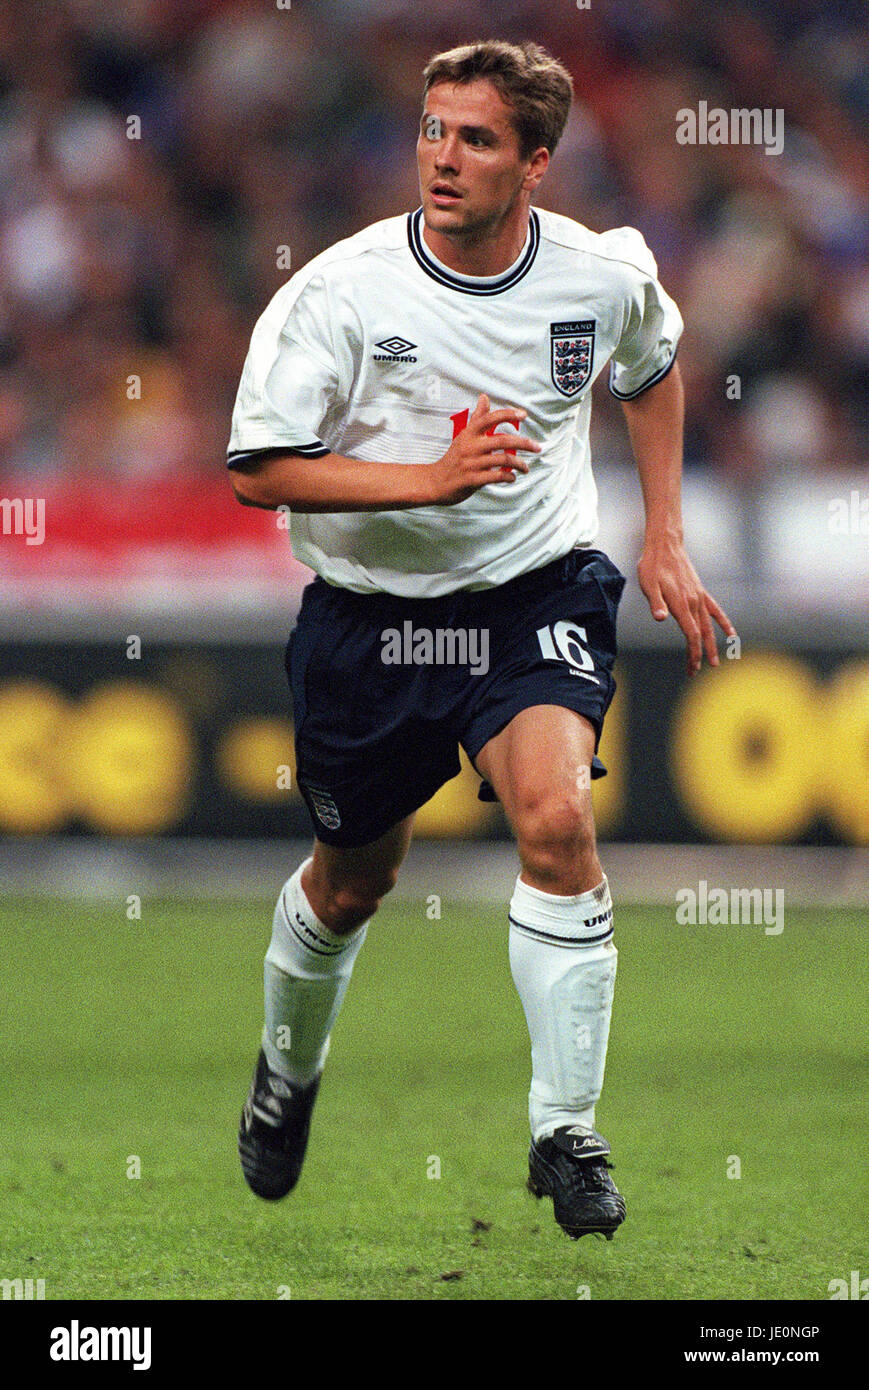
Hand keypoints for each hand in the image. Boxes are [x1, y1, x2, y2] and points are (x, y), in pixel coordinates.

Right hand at [425, 394, 540, 504]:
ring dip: (519, 464)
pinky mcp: (471, 480)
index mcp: (469, 434)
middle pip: (502, 441)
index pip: (490, 419)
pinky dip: (508, 477)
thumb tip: (484, 397)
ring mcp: (471, 464)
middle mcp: (470, 447)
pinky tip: (512, 477)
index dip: (508, 414)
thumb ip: (477, 418)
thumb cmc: (453, 458)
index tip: (524, 414)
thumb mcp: (463, 436)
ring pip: (502, 460)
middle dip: (524, 443)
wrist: (435, 482)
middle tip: (537, 447)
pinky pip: (495, 477)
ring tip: (526, 468)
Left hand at [638, 530, 736, 674]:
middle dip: (699, 654)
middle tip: (694, 672)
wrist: (665, 545)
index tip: (693, 667)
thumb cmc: (652, 565)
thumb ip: (656, 602)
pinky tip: (731, 634)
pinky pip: (715, 610)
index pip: (692, 634)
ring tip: (714, 662)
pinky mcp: (700, 592)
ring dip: (710, 644)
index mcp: (682, 603)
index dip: (693, 652)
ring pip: (708, 626)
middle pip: (700, 634)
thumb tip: (661, 618)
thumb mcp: (648, 584)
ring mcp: (699, 597)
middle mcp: (694, 602)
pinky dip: (723, 623)